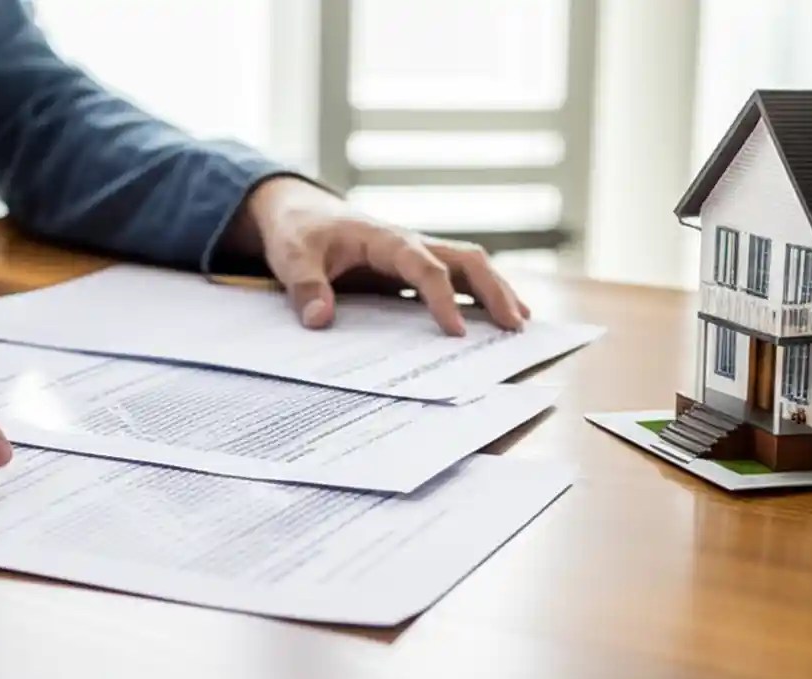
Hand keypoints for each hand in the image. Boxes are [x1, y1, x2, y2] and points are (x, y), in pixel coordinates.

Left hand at [233, 177, 530, 335]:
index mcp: (385, 239)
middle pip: (466, 260)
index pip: (424, 268)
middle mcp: (410, 244)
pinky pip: (455, 279)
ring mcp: (416, 255)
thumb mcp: (291, 256)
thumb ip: (304, 286)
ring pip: (469, 266)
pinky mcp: (412, 269)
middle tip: (514, 325)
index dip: (441, 299)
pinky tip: (497, 318)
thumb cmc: (299, 231)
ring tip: (520, 323)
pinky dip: (480, 296)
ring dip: (496, 291)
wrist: (300, 212)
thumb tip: (318, 319)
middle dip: (493, 290)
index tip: (456, 332)